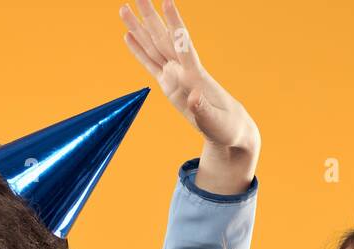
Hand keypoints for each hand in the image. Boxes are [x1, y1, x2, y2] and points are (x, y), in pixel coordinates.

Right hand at [120, 0, 259, 189]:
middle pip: (163, 39)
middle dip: (150, 17)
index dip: (176, 25)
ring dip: (139, 28)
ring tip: (124, 9)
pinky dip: (138, 50)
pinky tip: (128, 36)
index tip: (168, 3)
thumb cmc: (226, 127)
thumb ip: (203, 110)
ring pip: (153, 47)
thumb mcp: (217, 123)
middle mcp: (183, 70)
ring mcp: (174, 75)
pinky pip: (150, 64)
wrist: (229, 129)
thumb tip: (194, 98)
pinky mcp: (167, 84)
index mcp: (197, 77)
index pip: (184, 46)